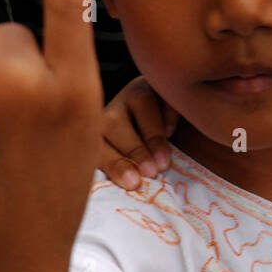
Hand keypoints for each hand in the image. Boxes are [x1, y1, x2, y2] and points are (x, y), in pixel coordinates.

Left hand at [98, 75, 176, 189]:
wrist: (168, 114)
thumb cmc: (146, 149)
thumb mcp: (132, 162)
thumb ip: (130, 171)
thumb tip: (137, 189)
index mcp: (100, 132)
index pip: (98, 147)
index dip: (114, 164)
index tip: (133, 183)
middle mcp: (115, 109)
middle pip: (113, 123)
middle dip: (133, 151)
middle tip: (152, 173)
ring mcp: (138, 90)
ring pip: (140, 102)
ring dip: (153, 135)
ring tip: (164, 161)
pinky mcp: (161, 82)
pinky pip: (164, 94)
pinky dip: (169, 113)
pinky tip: (172, 131)